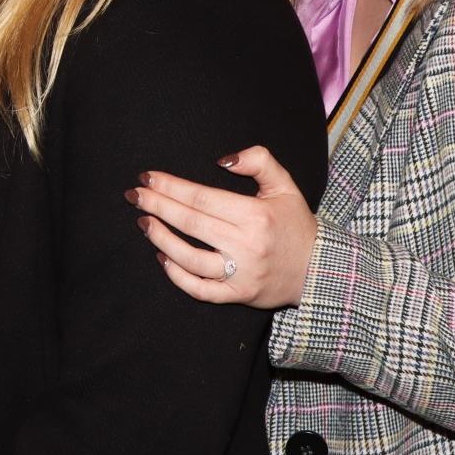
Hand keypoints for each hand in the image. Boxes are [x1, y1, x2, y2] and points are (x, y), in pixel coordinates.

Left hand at [126, 146, 317, 308]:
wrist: (321, 271)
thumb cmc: (296, 224)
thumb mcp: (285, 186)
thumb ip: (259, 161)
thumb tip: (222, 159)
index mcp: (256, 215)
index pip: (201, 197)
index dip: (170, 186)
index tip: (147, 177)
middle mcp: (247, 245)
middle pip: (191, 223)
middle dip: (157, 206)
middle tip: (134, 196)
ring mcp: (242, 274)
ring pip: (190, 258)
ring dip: (161, 239)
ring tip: (144, 223)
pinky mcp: (239, 295)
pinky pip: (201, 290)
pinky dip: (178, 277)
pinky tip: (163, 259)